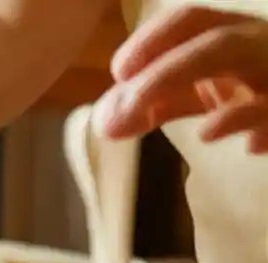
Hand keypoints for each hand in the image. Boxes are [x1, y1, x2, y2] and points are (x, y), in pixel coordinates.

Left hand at [94, 7, 267, 151]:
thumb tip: (106, 123)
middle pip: (216, 42)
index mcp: (232, 33)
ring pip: (257, 64)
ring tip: (174, 122)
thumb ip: (157, 104)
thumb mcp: (203, 94)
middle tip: (130, 101)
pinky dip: (261, 122)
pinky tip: (250, 147)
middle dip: (170, 70)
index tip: (118, 72)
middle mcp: (260, 44)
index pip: (190, 20)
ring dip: (220, 96)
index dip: (152, 40)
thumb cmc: (254, 92)